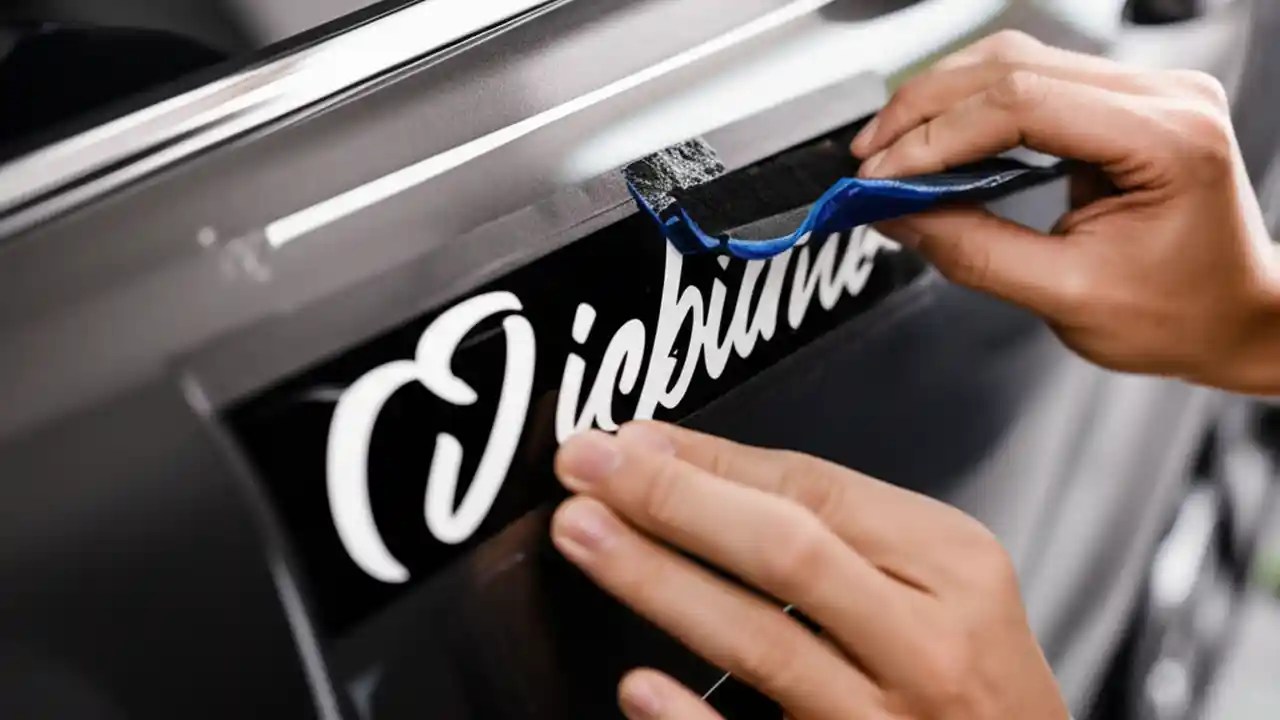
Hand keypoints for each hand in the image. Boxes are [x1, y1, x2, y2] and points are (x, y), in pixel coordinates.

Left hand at [550, 422, 1068, 719]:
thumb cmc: (972, 673)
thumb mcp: (941, 578)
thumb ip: (839, 527)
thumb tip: (692, 465)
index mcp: (954, 568)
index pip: (816, 490)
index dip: (711, 462)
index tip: (633, 440)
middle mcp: (930, 647)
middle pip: (788, 552)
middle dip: (676, 500)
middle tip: (588, 467)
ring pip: (763, 642)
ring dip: (659, 581)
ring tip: (584, 534)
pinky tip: (638, 685)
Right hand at [851, 31, 1279, 393]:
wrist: (1235, 317)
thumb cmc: (1180, 316)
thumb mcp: (1068, 297)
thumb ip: (975, 251)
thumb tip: (899, 216)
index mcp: (1167, 138)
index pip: (1025, 103)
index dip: (938, 135)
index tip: (883, 174)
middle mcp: (1162, 95)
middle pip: (1013, 64)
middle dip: (924, 109)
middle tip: (868, 158)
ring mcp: (1145, 90)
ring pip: (1015, 59)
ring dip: (940, 100)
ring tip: (890, 149)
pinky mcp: (1120, 101)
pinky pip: (1030, 80)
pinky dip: (969, 108)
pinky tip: (935, 139)